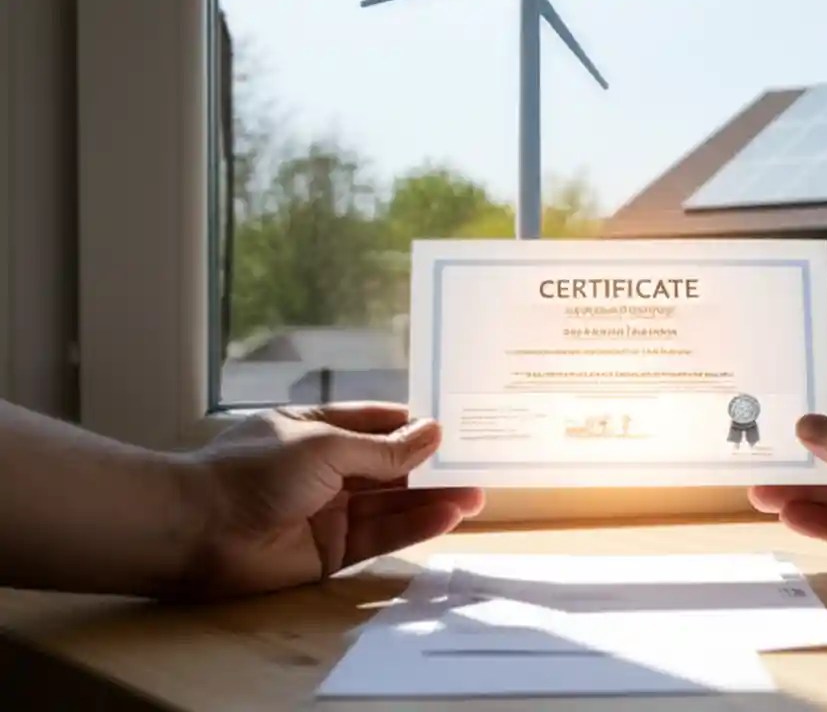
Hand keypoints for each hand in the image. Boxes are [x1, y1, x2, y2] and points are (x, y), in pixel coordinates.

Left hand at [176, 404, 482, 597]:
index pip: (375, 424)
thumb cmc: (254, 470)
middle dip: (431, 466)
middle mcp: (324, 470)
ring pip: (391, 504)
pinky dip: (414, 526)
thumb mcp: (327, 446)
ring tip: (476, 496)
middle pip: (389, 467)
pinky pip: (381, 536)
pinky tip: (447, 516)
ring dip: (432, 499)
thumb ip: (384, 449)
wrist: (199, 530)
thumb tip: (433, 434)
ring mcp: (329, 511)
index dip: (413, 425)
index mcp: (315, 430)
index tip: (454, 426)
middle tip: (478, 465)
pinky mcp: (332, 552)